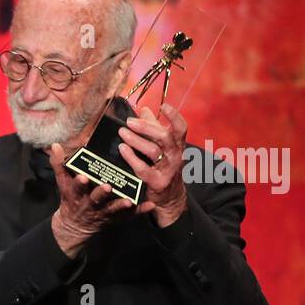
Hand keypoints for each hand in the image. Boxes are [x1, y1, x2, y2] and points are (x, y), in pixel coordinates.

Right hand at [48, 142, 134, 256]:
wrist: (75, 225)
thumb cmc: (71, 198)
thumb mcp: (63, 182)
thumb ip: (59, 164)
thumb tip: (55, 145)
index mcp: (78, 193)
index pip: (77, 187)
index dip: (80, 182)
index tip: (83, 177)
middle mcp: (91, 203)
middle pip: (96, 199)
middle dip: (101, 193)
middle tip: (107, 186)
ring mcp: (103, 212)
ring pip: (113, 209)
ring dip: (121, 205)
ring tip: (129, 200)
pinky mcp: (115, 218)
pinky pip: (128, 216)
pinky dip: (139, 211)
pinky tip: (150, 205)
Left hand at [117, 102, 188, 226]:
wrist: (170, 199)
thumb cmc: (164, 168)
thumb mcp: (163, 149)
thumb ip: (153, 129)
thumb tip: (143, 110)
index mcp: (178, 146)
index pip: (181, 128)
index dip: (174, 116)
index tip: (164, 105)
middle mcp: (175, 156)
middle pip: (164, 137)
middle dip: (146, 127)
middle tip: (130, 121)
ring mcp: (167, 170)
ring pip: (153, 151)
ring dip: (136, 140)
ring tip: (122, 133)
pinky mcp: (157, 182)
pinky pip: (143, 169)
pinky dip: (131, 158)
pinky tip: (122, 149)